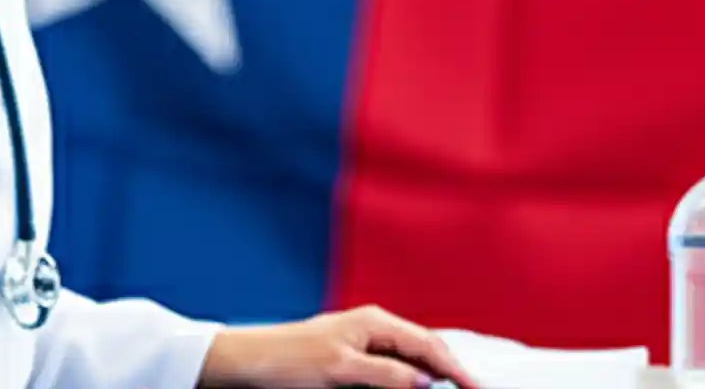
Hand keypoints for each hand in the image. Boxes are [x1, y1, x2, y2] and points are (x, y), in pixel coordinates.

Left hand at [197, 305, 479, 388]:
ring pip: (409, 362)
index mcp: (374, 323)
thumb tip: (423, 380)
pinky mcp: (350, 362)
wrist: (247, 363)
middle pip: (424, 352)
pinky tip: (413, 387)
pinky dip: (406, 380)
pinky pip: (389, 371)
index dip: (457, 370)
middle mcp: (371, 329)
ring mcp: (361, 345)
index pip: (429, 346)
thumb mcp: (341, 370)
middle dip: (450, 373)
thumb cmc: (287, 360)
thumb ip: (386, 373)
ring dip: (429, 378)